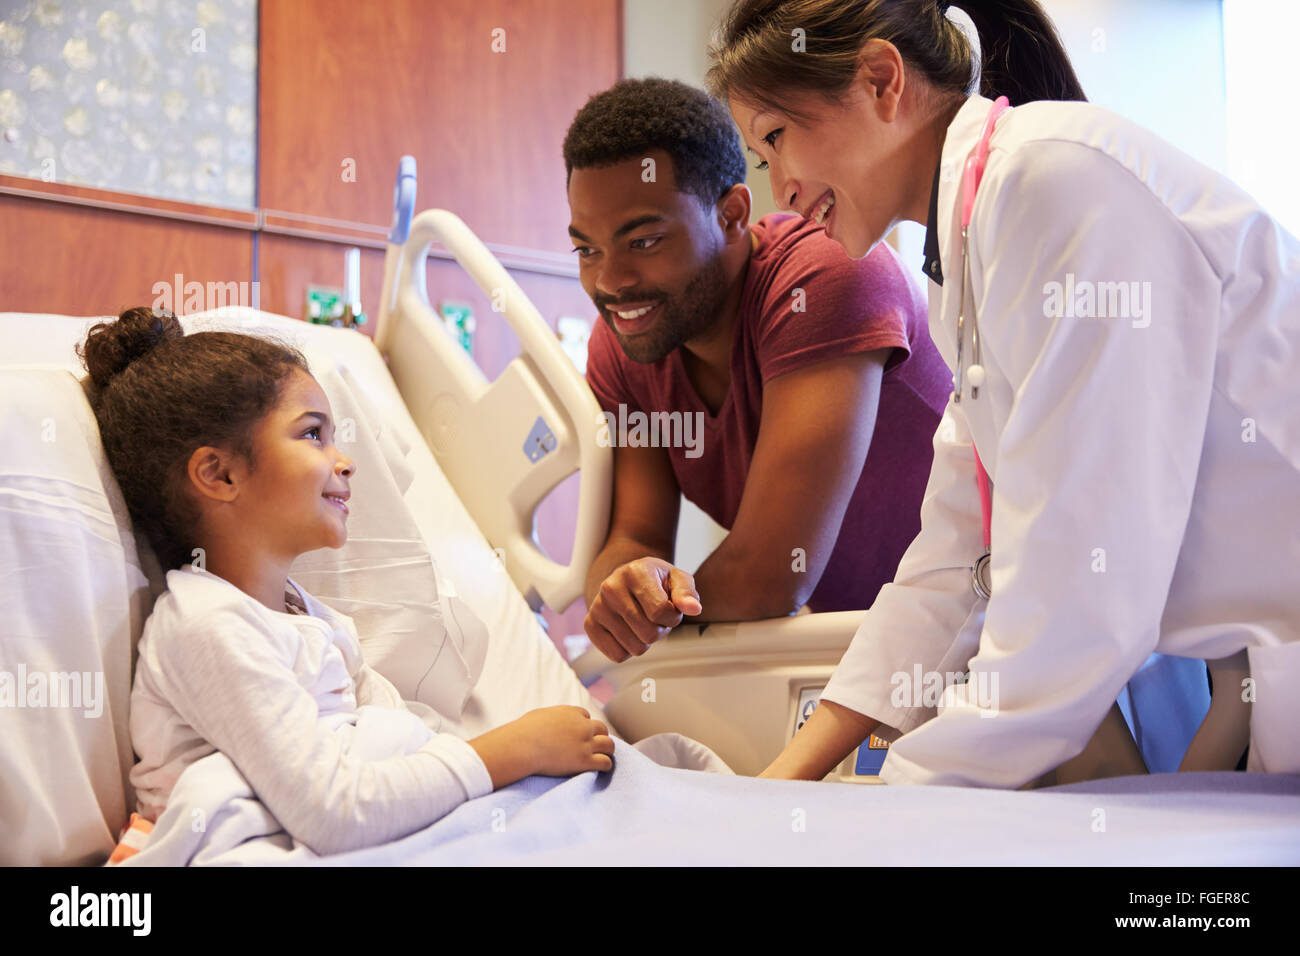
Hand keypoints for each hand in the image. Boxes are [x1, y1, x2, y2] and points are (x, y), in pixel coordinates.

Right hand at [515, 706, 614, 776]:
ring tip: (604, 756)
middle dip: (600, 736)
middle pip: (602, 729)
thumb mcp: (539, 715)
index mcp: (571, 713)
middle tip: (596, 745)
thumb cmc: (524, 732)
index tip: (580, 733)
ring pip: (609, 745)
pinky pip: (605, 762)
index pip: (586, 716)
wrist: (522, 746)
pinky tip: (602, 768)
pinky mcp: (585, 761)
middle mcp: (582, 726)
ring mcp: (585, 743)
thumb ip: (551, 717)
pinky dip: (606, 764)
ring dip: (607, 750)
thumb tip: (548, 722)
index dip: (584, 725)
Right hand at [584, 556, 701, 661]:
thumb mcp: (677, 579)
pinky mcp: (590, 625)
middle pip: (648, 634)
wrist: (628, 579)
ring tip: (642, 621)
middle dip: (659, 630)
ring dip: (645, 641)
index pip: (660, 612)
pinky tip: (629, 631)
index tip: (670, 609)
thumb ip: (687, 593)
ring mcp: (597, 607)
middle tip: (655, 617)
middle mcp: (611, 587)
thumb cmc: (656, 581)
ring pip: (635, 648)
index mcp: (634, 572)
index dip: (672, 618)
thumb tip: (694, 608)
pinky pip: (617, 655)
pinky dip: (629, 649)